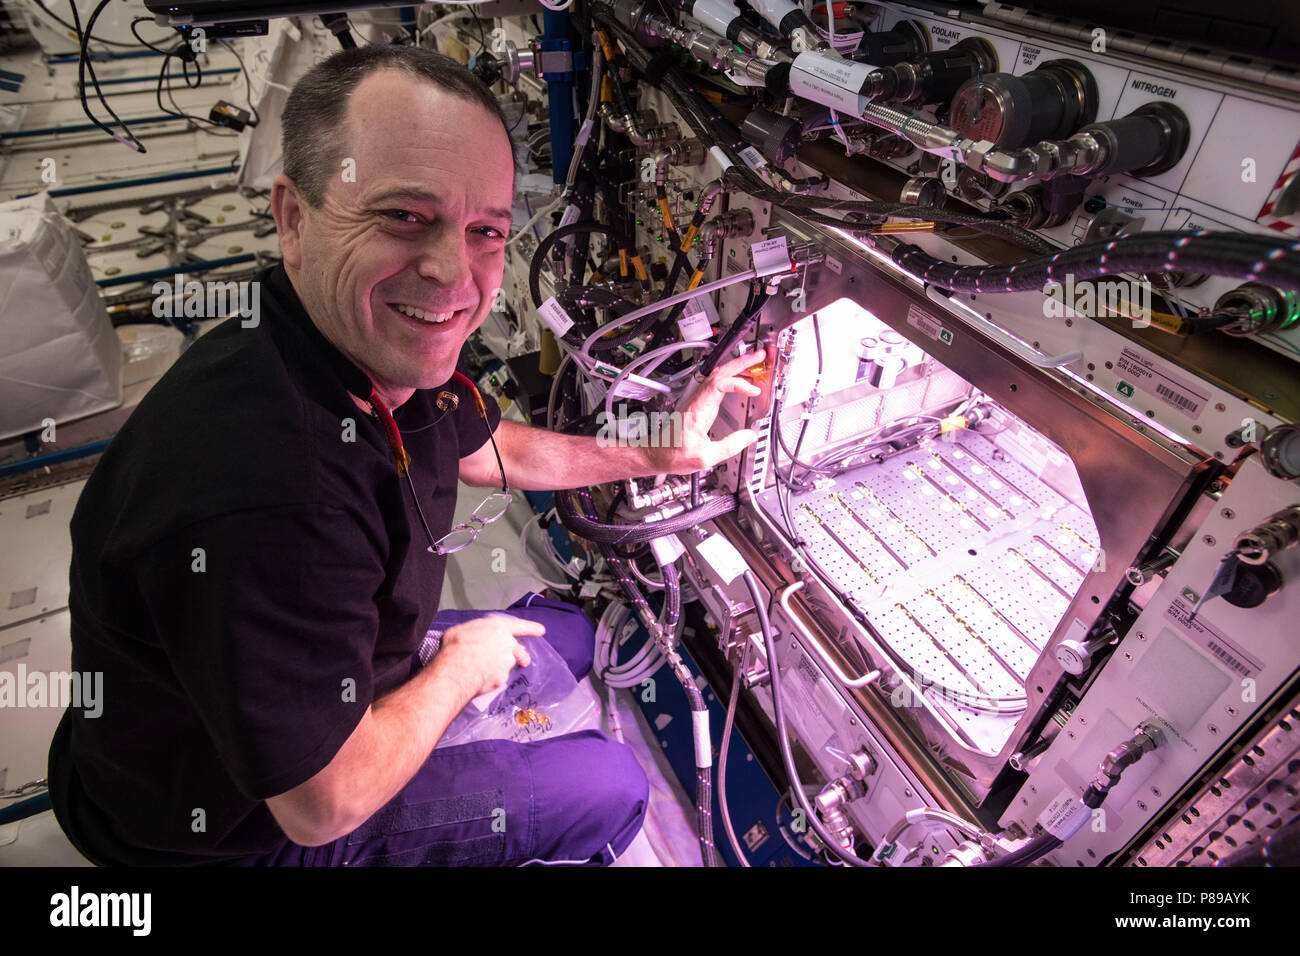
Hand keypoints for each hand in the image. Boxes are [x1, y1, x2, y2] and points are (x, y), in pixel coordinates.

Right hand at [435, 614, 541, 699]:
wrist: (457, 671)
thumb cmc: (456, 646)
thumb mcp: (461, 630)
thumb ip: (474, 632)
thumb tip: (471, 637)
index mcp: (498, 628)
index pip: (519, 626)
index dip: (531, 628)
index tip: (541, 630)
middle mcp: (507, 644)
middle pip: (518, 649)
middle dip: (518, 654)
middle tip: (508, 658)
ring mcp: (507, 663)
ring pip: (509, 664)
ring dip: (502, 666)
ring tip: (486, 669)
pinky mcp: (503, 678)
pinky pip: (499, 678)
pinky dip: (492, 678)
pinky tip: (480, 678)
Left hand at [645, 351, 763, 473]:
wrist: (659, 454)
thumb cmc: (674, 454)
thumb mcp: (705, 457)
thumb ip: (730, 446)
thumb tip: (750, 436)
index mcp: (697, 410)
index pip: (718, 385)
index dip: (738, 383)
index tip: (753, 390)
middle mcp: (697, 401)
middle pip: (719, 373)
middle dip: (740, 362)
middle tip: (759, 356)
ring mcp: (698, 401)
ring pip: (717, 376)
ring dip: (736, 367)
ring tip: (754, 363)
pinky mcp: (700, 405)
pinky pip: (717, 384)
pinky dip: (732, 378)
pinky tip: (741, 380)